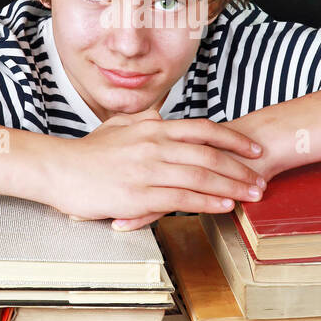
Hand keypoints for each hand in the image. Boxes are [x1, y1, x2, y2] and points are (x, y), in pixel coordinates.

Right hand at [48, 107, 266, 228]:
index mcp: (153, 127)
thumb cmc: (87, 152)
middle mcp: (155, 144)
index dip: (233, 140)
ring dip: (232, 186)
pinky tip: (225, 205)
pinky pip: (182, 196)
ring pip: (200, 175)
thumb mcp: (117, 126)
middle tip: (261, 179)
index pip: (203, 130)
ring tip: (253, 194)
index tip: (254, 150)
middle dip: (241, 168)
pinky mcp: (139, 193)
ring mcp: (148, 169)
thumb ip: (141, 120)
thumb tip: (158, 114)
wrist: (58, 169)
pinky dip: (208, 200)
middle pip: (209, 154)